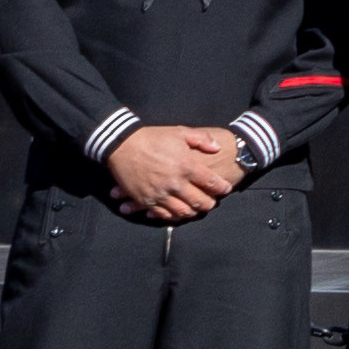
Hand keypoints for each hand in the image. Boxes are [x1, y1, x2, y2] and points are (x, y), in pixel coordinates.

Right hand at [108, 124, 238, 223]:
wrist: (122, 145)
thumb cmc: (152, 137)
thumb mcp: (180, 132)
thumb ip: (202, 139)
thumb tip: (217, 147)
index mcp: (186, 166)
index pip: (211, 182)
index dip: (221, 187)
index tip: (226, 188)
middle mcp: (175, 183)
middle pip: (199, 202)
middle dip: (209, 204)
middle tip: (213, 203)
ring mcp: (159, 194)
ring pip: (182, 212)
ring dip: (192, 213)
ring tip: (196, 209)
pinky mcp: (145, 200)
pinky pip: (162, 214)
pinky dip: (172, 216)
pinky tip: (177, 213)